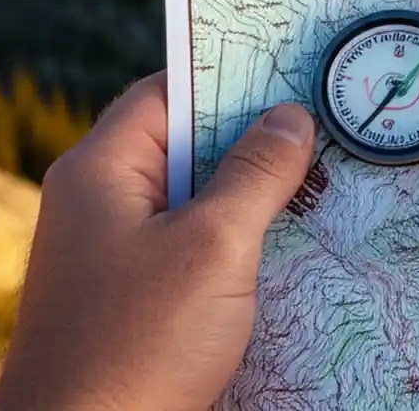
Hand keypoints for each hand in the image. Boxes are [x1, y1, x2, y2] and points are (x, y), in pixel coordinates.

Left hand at [0, 73, 315, 410]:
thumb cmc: (138, 343)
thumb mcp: (214, 246)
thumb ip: (256, 174)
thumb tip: (291, 117)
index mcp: (98, 171)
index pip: (165, 94)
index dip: (226, 79)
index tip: (290, 74)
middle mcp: (97, 203)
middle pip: (182, 146)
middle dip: (252, 140)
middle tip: (321, 130)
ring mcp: (112, 254)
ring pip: (192, 200)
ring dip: (249, 196)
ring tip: (317, 185)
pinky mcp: (131, 299)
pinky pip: (190, 247)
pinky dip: (235, 240)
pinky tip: (284, 247)